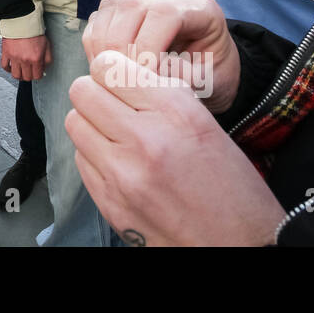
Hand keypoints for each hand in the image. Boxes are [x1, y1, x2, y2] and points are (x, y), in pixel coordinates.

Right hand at [1, 34, 50, 80]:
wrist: (22, 21)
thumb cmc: (33, 32)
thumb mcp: (47, 45)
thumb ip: (47, 59)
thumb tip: (44, 68)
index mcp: (36, 58)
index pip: (37, 76)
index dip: (38, 75)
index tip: (37, 72)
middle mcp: (25, 60)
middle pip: (26, 77)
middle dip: (29, 76)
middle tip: (29, 72)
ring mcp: (14, 57)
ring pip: (15, 75)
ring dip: (19, 75)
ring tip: (20, 71)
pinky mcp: (6, 53)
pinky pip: (4, 66)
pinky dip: (7, 69)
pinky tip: (11, 67)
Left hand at [66, 49, 284, 245]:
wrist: (238, 246)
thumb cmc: (231, 186)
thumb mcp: (205, 123)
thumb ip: (159, 95)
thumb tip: (116, 76)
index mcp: (175, 111)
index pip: (107, 67)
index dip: (111, 70)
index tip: (120, 80)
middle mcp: (145, 139)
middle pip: (82, 91)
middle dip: (95, 93)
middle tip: (114, 105)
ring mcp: (122, 174)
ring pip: (75, 123)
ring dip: (92, 124)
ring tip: (116, 134)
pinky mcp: (109, 201)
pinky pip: (81, 158)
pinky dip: (95, 155)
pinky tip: (120, 163)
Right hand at [82, 0, 239, 112]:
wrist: (207, 74)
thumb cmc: (213, 76)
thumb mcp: (212, 82)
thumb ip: (189, 78)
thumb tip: (156, 71)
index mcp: (198, 10)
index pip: (163, 15)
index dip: (148, 46)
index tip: (144, 79)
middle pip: (129, 10)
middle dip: (122, 52)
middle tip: (126, 86)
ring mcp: (140, 2)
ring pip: (107, 15)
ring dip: (104, 52)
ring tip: (115, 81)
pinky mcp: (118, 14)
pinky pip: (95, 25)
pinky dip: (95, 50)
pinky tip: (108, 73)